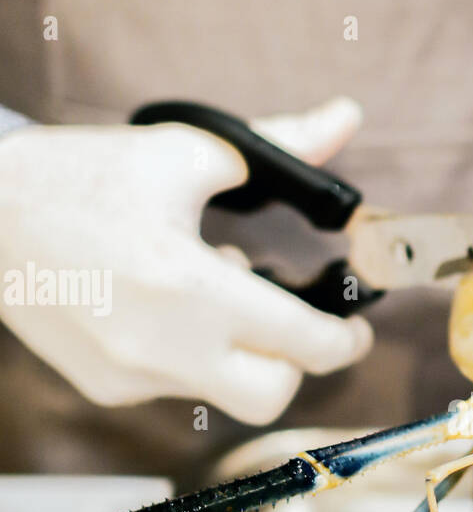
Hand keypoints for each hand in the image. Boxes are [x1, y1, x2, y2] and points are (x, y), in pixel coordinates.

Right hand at [0, 96, 371, 422]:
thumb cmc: (78, 177)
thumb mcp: (183, 152)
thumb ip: (277, 144)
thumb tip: (345, 117)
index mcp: (188, 289)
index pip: (303, 345)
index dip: (345, 341)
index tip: (355, 329)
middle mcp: (161, 348)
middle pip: (271, 394)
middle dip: (294, 362)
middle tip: (296, 323)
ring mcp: (128, 376)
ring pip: (220, 389)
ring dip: (236, 350)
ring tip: (207, 285)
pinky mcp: (104, 386)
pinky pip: (173, 383)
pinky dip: (189, 352)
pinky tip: (164, 304)